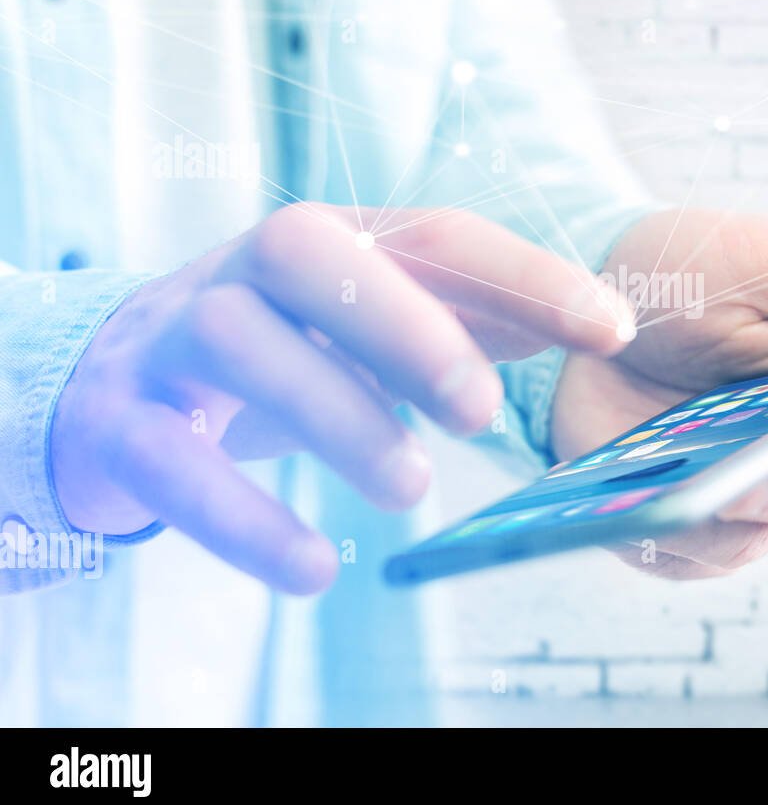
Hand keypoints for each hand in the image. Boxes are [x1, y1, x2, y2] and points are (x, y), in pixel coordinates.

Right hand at [52, 204, 632, 592]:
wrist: (116, 384)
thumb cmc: (287, 351)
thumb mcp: (377, 324)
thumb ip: (478, 319)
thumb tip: (604, 325)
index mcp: (333, 243)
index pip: (433, 234)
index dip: (524, 275)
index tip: (614, 329)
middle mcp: (247, 270)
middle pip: (309, 249)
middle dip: (402, 321)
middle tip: (483, 410)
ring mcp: (173, 335)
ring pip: (236, 341)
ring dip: (334, 414)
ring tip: (411, 489)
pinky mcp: (121, 422)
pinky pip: (168, 460)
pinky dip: (241, 519)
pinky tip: (312, 569)